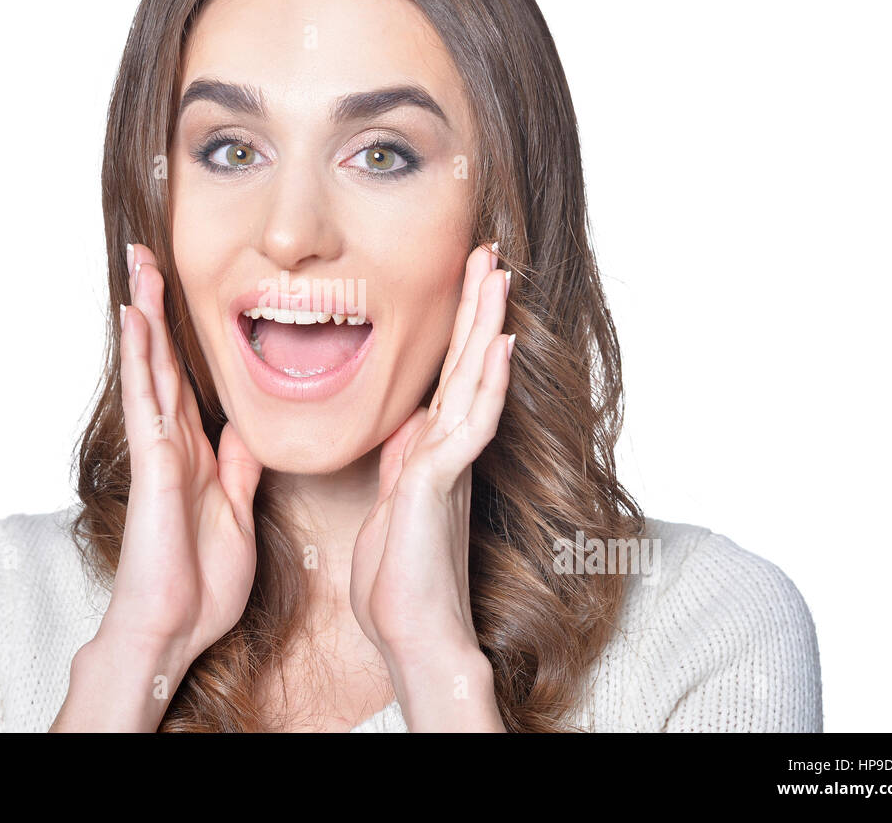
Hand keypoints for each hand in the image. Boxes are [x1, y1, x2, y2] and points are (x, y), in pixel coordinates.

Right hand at [51, 243, 262, 730]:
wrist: (175, 628)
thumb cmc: (201, 582)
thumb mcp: (238, 512)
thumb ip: (238, 468)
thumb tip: (245, 430)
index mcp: (197, 453)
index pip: (187, 379)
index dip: (181, 334)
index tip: (180, 290)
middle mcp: (173, 444)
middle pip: (163, 361)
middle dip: (157, 307)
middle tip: (149, 253)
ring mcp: (160, 452)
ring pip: (151, 370)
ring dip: (145, 317)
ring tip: (138, 266)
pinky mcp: (156, 467)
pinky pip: (148, 402)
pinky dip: (143, 360)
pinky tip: (137, 321)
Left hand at [349, 243, 511, 728]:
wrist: (413, 637)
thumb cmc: (400, 583)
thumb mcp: (394, 506)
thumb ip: (406, 462)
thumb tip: (411, 424)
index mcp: (433, 454)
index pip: (450, 377)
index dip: (459, 329)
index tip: (464, 281)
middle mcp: (449, 452)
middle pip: (468, 365)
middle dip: (477, 308)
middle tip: (489, 255)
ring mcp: (450, 466)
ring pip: (475, 382)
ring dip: (485, 326)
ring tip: (497, 275)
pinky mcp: (442, 484)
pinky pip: (470, 426)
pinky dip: (486, 385)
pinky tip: (497, 347)